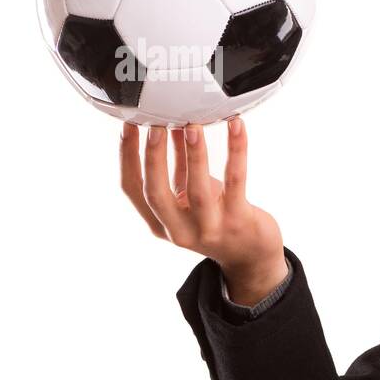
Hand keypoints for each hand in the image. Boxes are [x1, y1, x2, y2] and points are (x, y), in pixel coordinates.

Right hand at [120, 116, 286, 301]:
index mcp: (160, 223)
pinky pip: (236, 180)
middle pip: (155, 192)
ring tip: (193, 124)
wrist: (252, 255)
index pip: (131, 188)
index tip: (128, 125)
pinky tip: (237, 126)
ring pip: (197, 189)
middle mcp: (180, 230)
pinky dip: (236, 151)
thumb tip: (172, 124)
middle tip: (155, 124)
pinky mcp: (239, 220)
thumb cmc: (217, 218)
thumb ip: (180, 165)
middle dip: (153, 157)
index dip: (127, 156)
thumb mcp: (190, 196)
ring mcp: (210, 228)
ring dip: (194, 154)